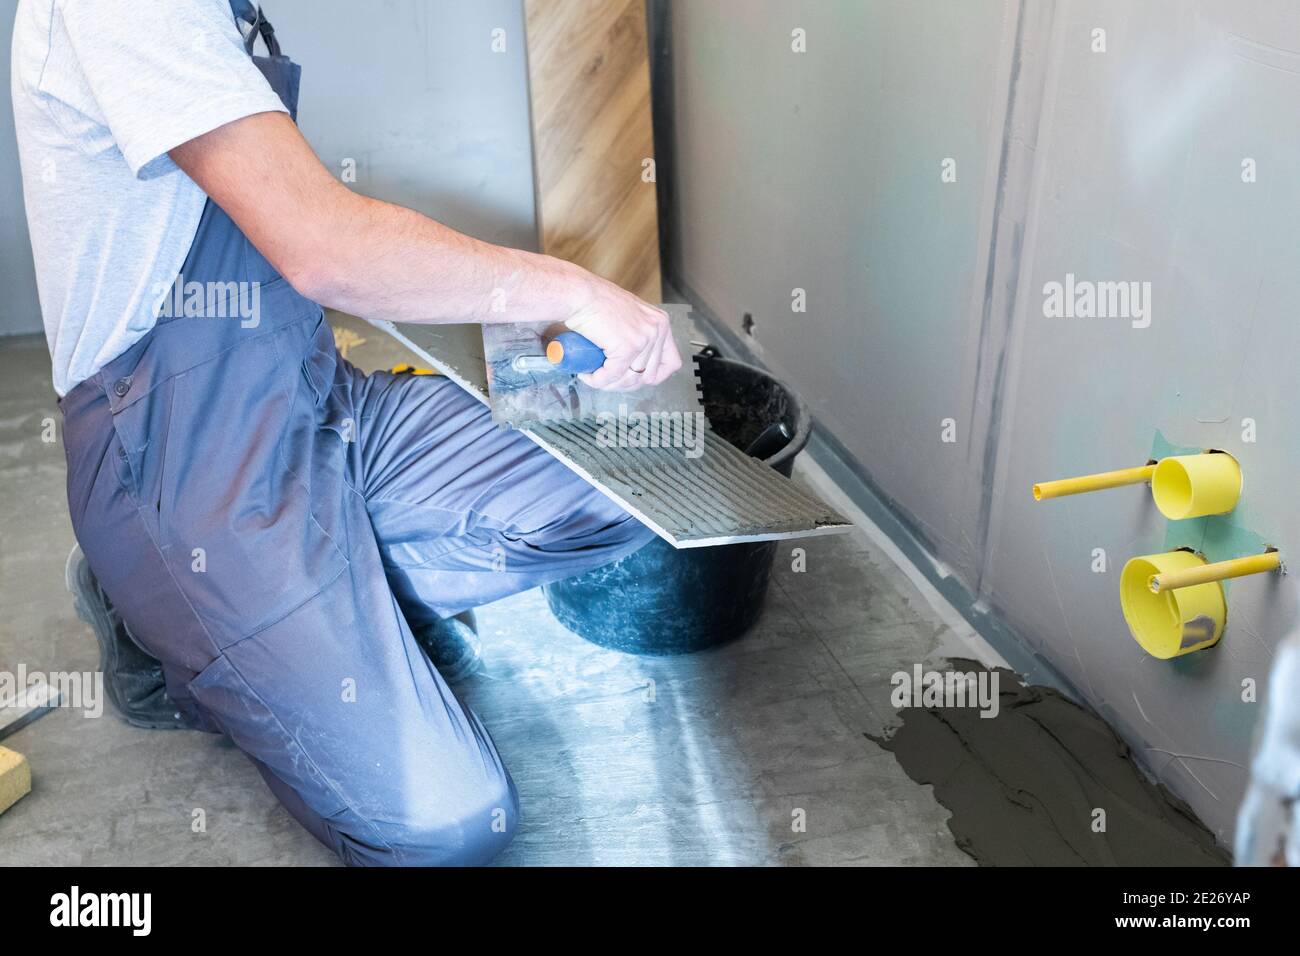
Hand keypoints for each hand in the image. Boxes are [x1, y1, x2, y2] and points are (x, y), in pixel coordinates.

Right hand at [564, 276, 682, 390]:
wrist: (579, 293)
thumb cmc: (596, 302)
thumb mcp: (629, 317)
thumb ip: (638, 335)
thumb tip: (635, 365)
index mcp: (661, 322)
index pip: (671, 363)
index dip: (654, 376)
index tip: (636, 379)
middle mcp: (657, 329)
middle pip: (649, 376)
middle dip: (626, 383)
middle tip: (608, 379)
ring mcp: (644, 338)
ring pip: (630, 379)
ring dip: (610, 383)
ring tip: (595, 376)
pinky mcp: (627, 346)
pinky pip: (612, 376)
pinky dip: (598, 380)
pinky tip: (588, 374)